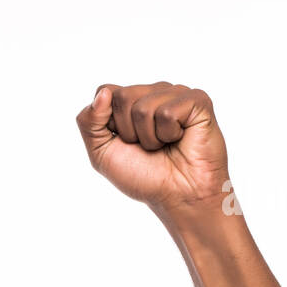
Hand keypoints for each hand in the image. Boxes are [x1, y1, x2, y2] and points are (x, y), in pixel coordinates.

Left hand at [76, 82, 229, 215]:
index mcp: (130, 101)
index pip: (104, 90)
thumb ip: (89, 122)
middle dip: (129, 132)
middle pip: (122, 96)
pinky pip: (167, 112)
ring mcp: (176, 93)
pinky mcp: (197, 100)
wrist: (177, 197)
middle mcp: (153, 92)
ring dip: (149, 137)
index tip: (124, 141)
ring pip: (143, 106)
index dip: (108, 122)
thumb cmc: (143, 176)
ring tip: (164, 145)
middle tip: (148, 146)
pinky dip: (168, 134)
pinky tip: (180, 139)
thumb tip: (103, 93)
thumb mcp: (101, 153)